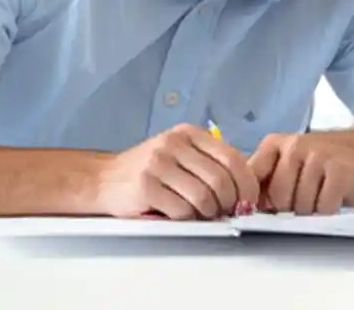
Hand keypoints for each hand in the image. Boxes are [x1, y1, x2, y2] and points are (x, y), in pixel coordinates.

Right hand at [95, 123, 258, 219]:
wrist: (104, 178)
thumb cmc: (150, 170)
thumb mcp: (181, 154)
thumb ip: (209, 163)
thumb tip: (246, 190)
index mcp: (189, 133)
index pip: (232, 157)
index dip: (247, 183)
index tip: (249, 201)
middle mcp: (174, 144)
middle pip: (220, 179)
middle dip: (230, 203)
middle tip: (227, 213)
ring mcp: (158, 163)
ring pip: (203, 197)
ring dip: (209, 213)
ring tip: (204, 215)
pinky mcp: (145, 186)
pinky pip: (181, 210)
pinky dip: (188, 219)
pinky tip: (183, 216)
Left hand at [249, 133, 353, 215]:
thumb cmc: (315, 167)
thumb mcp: (285, 167)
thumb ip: (261, 182)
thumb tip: (240, 209)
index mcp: (273, 144)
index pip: (252, 178)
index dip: (255, 201)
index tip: (264, 209)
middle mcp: (295, 145)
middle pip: (279, 197)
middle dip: (288, 209)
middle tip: (300, 202)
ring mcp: (318, 156)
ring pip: (302, 205)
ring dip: (310, 212)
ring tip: (318, 198)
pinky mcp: (340, 170)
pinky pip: (324, 207)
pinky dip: (328, 211)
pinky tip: (332, 199)